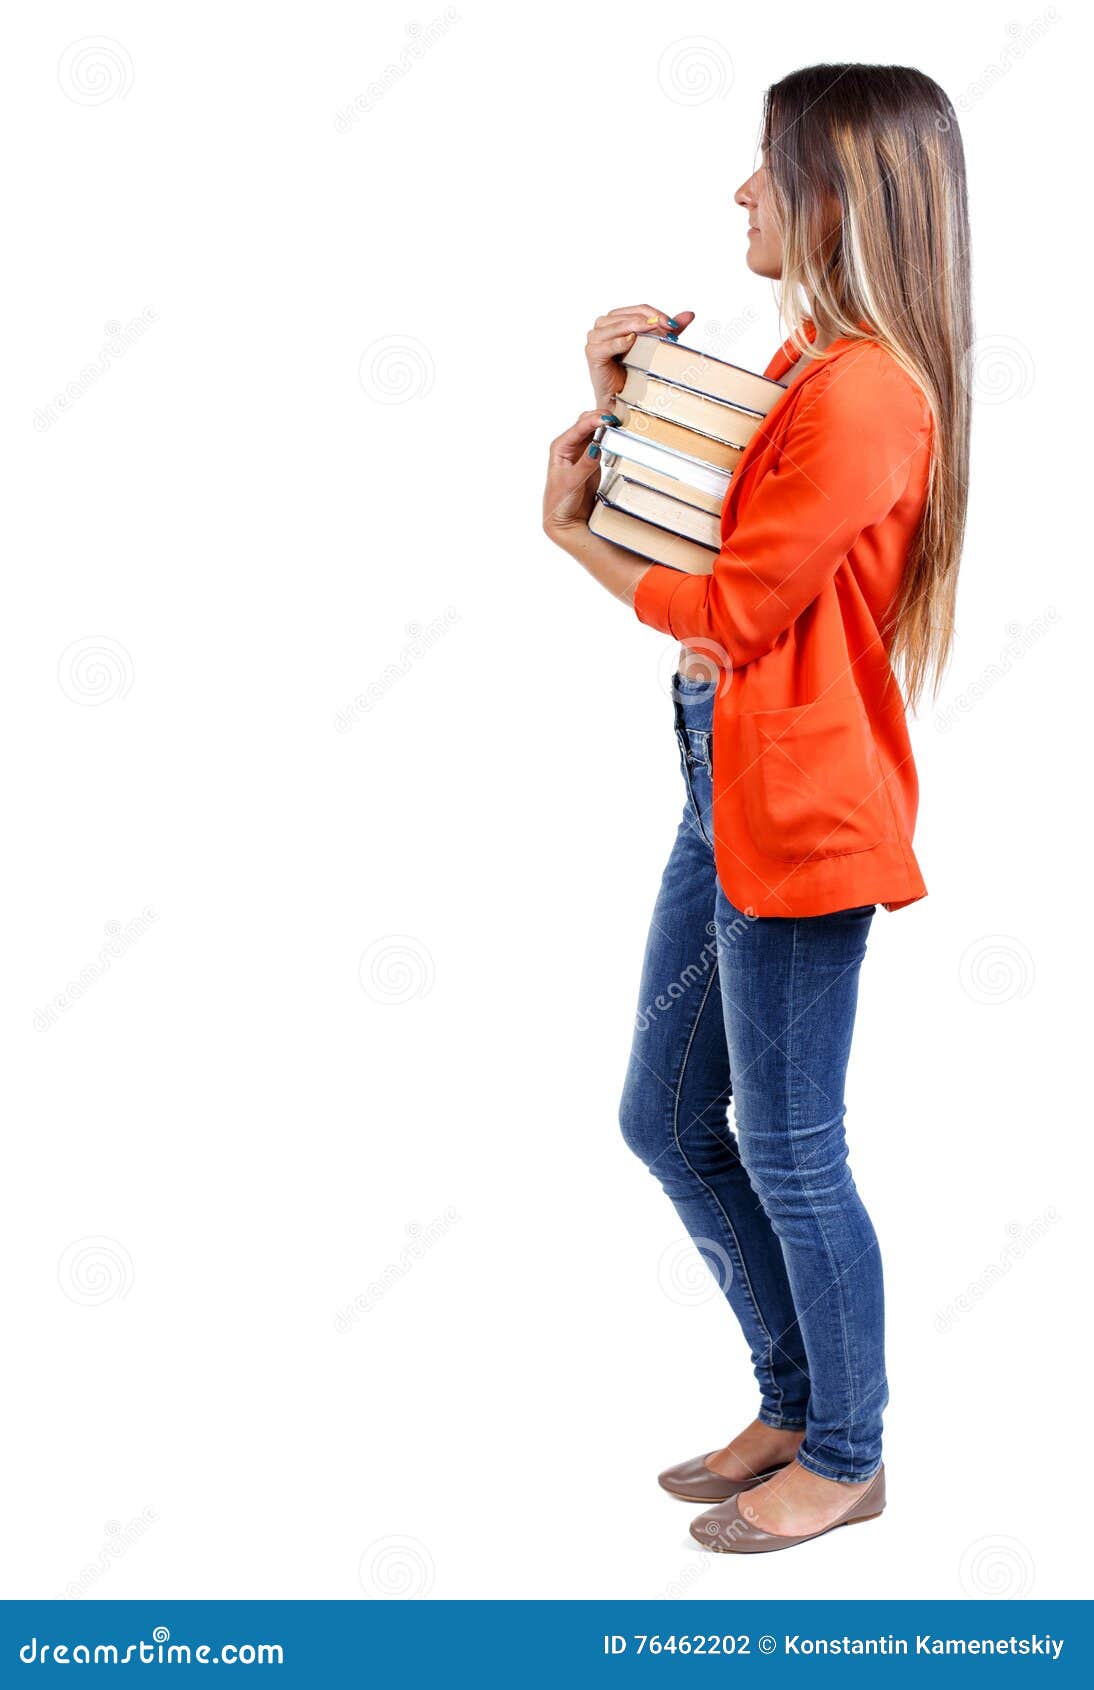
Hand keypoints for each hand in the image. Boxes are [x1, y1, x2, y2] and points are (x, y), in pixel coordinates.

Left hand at [542, 410, 608, 539]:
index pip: (578, 428)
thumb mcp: (572, 483)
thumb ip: (584, 465)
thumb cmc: (561, 501)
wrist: (566, 517)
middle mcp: (569, 445)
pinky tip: (618, 434)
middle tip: (618, 420)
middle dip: (601, 418)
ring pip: (594, 429)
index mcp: (560, 447)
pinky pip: (601, 440)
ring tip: (620, 424)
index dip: (593, 420)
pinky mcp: (592, 458)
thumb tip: (596, 447)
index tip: (608, 419)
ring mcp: (581, 450)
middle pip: (586, 423)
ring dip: (606, 425)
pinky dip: (609, 435)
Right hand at [585, 303, 695, 410]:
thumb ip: (667, 330)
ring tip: (653, 333)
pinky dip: (619, 342)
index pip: (639, 309)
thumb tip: (689, 314)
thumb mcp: (654, 346)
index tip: (673, 324)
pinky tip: (631, 341)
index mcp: (616, 320)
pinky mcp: (592, 354)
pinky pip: (606, 344)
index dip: (656, 314)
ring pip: (617, 325)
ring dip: (636, 326)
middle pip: (628, 315)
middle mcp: (602, 326)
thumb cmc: (634, 372)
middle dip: (649, 320)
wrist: (621, 399)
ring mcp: (595, 339)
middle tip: (668, 328)